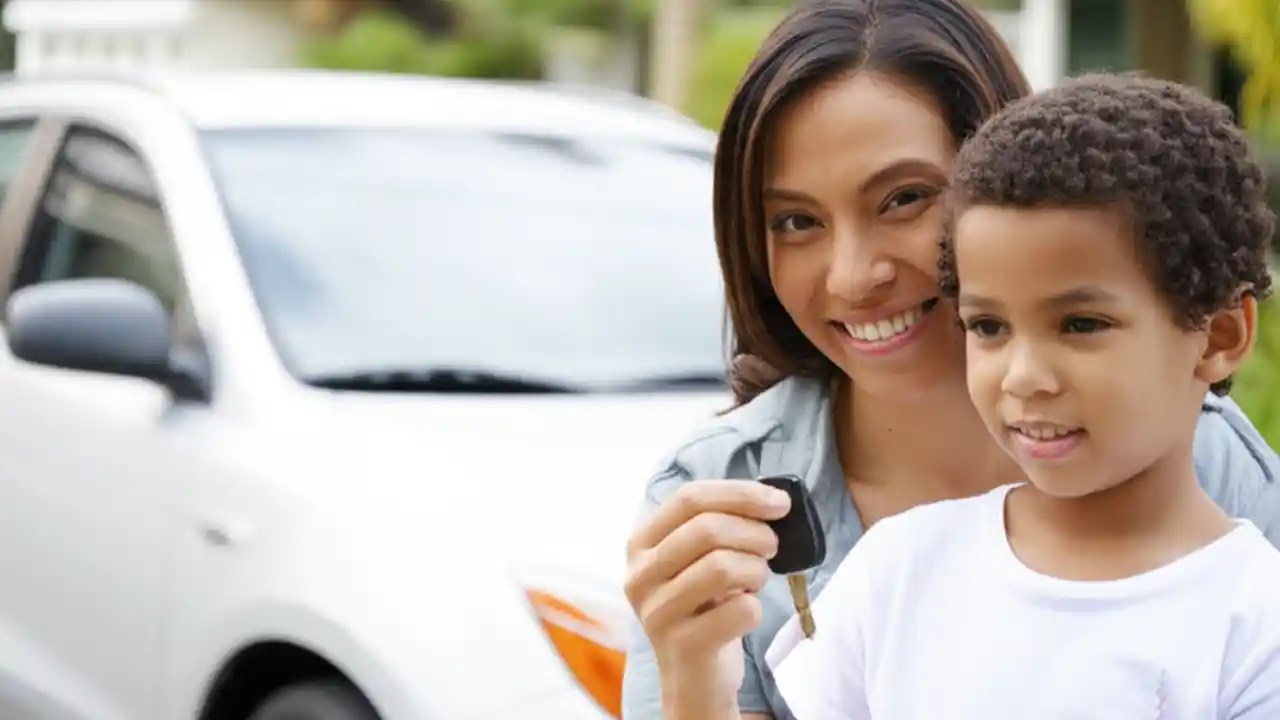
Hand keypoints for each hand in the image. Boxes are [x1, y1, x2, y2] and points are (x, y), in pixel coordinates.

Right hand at [624, 480, 790, 718]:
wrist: (694, 676)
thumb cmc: (704, 606)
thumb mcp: (698, 560)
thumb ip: (720, 524)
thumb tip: (772, 497)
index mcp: (641, 543)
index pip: (689, 498)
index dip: (740, 494)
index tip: (779, 502)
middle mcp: (639, 575)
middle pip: (707, 528)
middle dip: (754, 533)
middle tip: (772, 547)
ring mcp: (657, 611)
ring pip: (722, 566)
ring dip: (756, 570)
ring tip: (756, 580)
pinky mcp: (682, 645)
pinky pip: (739, 610)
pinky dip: (755, 608)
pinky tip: (745, 613)